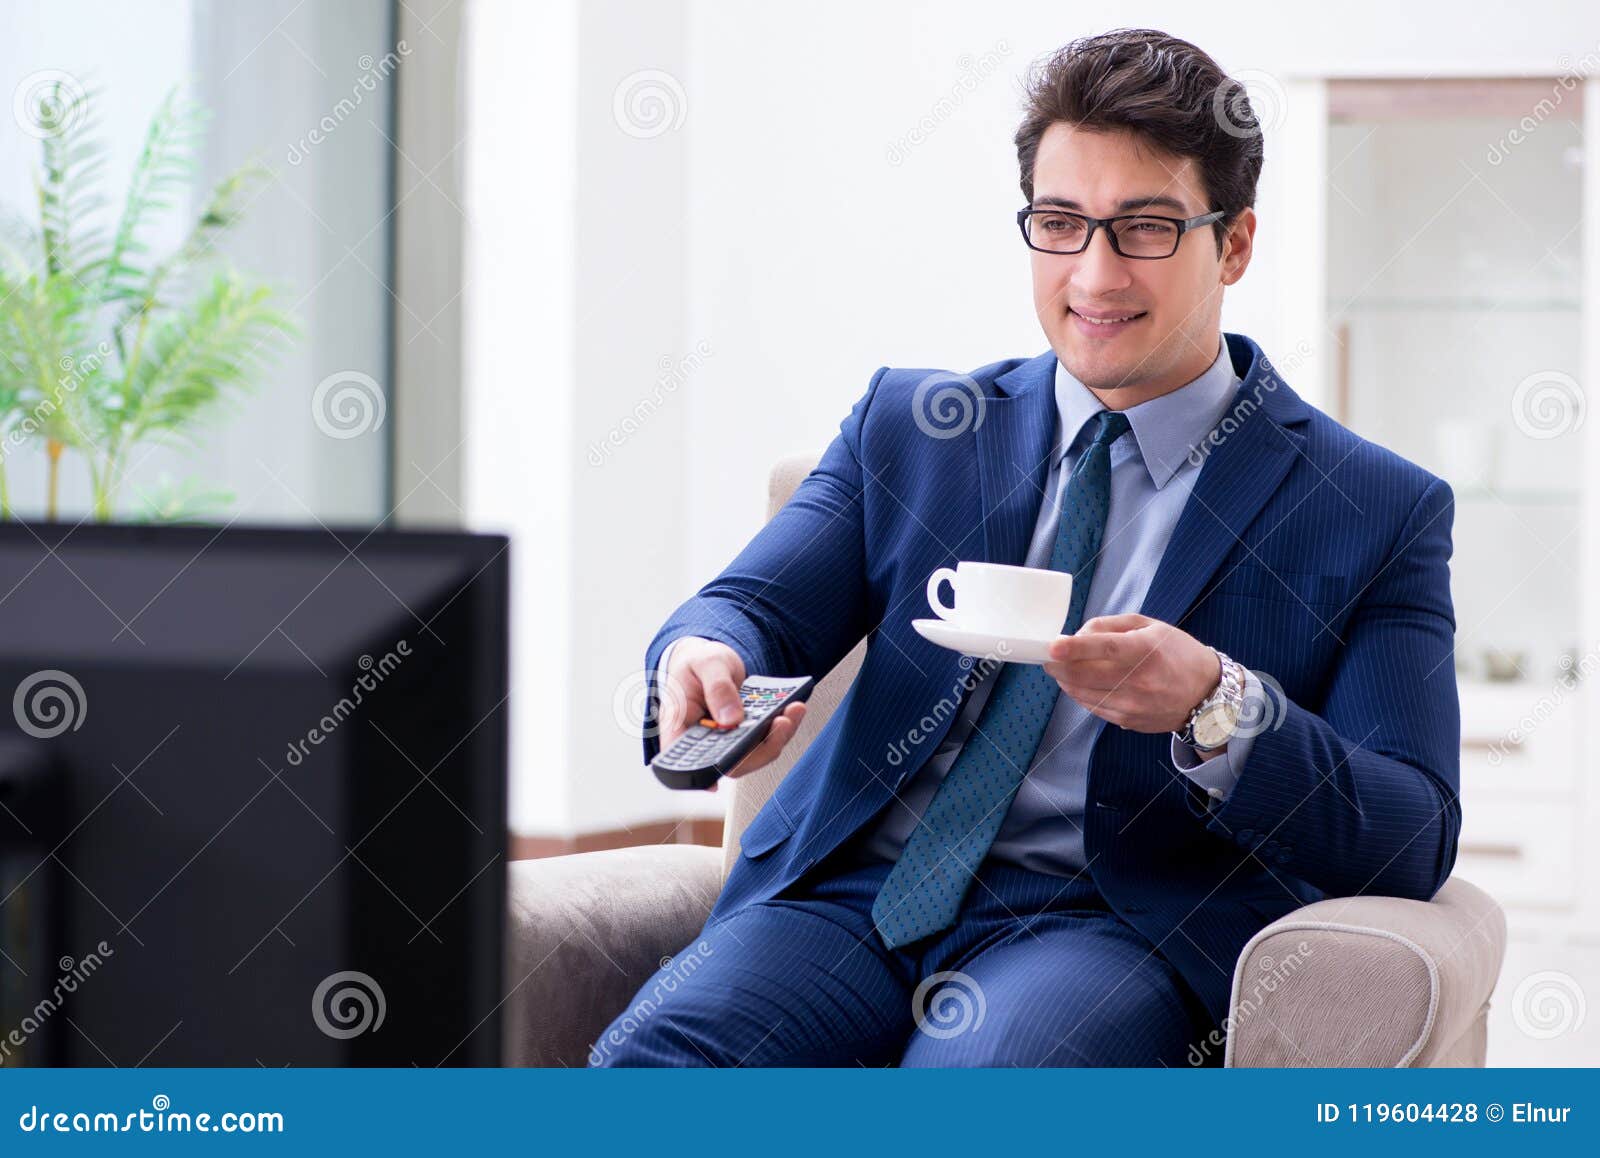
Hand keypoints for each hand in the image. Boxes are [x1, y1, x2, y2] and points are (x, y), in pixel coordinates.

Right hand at [657, 637, 808, 790]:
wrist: (711, 660)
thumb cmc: (699, 663)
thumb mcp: (706, 664)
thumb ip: (717, 688)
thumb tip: (732, 720)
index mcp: (679, 726)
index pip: (681, 760)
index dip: (696, 776)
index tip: (713, 783)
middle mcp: (703, 742)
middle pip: (729, 763)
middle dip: (760, 749)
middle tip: (782, 722)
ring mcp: (727, 742)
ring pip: (753, 754)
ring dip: (778, 736)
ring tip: (794, 710)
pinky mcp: (746, 735)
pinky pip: (765, 739)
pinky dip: (783, 726)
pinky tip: (794, 707)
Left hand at [1042, 613, 1219, 733]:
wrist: (1206, 694)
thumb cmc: (1176, 653)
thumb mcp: (1149, 626)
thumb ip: (1110, 625)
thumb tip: (1077, 635)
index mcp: (1145, 651)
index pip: (1104, 649)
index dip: (1075, 648)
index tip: (1052, 646)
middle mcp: (1138, 681)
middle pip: (1084, 675)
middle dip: (1057, 666)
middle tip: (1048, 656)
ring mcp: (1132, 705)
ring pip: (1082, 694)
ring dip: (1065, 680)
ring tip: (1062, 668)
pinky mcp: (1127, 721)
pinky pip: (1092, 707)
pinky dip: (1079, 694)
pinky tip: (1079, 683)